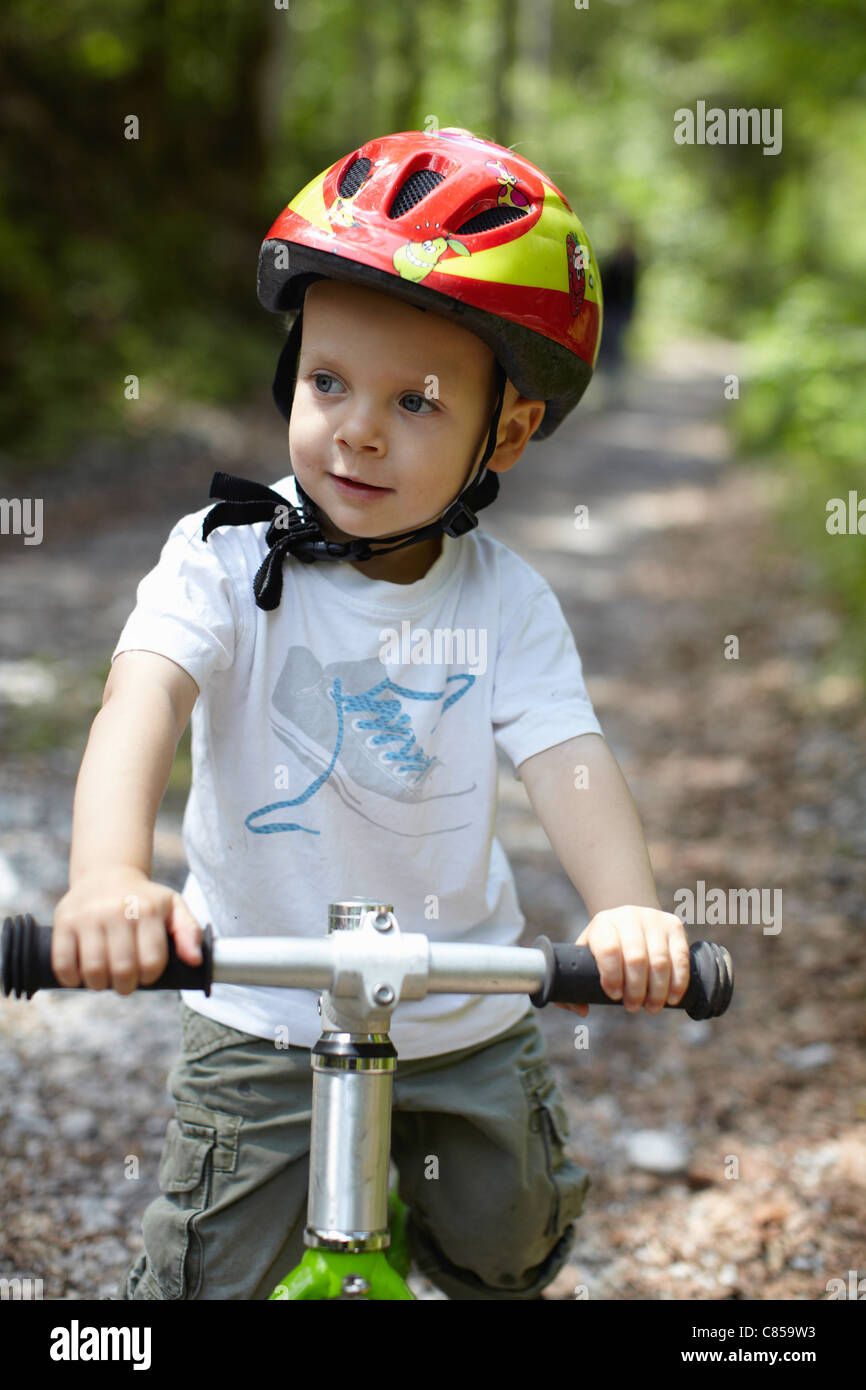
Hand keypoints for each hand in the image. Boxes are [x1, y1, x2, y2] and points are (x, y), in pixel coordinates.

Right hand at [52, 866, 203, 994]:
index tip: (147, 974)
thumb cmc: (144, 899)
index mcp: (147, 909)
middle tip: (125, 983)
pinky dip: (71, 978)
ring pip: (93, 970)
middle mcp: (116, 910)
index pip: (152, 962)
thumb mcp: (174, 907)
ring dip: (100, 985)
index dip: (150, 977)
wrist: (106, 874)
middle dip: (126, 986)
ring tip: (105, 979)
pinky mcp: (64, 921)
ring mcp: (88, 916)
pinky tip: (81, 976)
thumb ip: (189, 933)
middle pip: (123, 969)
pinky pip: (63, 962)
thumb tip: (195, 961)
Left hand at [555, 905, 690, 1017]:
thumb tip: (581, 1009)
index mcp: (603, 923)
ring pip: (660, 961)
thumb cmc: (605, 947)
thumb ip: (574, 986)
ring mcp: (654, 919)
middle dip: (635, 989)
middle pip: (636, 958)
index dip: (612, 976)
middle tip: (633, 1007)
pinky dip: (677, 983)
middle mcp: (628, 916)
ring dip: (657, 991)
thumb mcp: (586, 957)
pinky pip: (680, 958)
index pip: (608, 949)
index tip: (614, 995)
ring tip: (651, 1007)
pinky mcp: (674, 926)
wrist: (629, 920)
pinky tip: (671, 998)